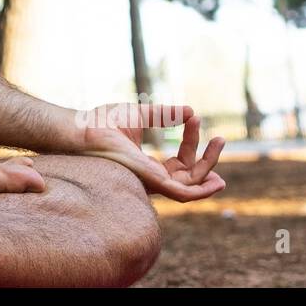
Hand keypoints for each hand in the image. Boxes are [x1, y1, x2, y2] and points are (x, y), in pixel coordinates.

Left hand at [73, 103, 225, 201]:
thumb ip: (166, 115)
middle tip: (220, 139)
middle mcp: (151, 177)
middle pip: (189, 176)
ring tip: (219, 144)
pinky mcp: (151, 182)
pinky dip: (201, 190)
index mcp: (148, 165)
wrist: (85, 128)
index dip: (191, 140)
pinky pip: (182, 194)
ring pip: (190, 185)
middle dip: (208, 160)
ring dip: (209, 168)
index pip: (180, 159)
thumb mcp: (142, 115)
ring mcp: (151, 182)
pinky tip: (216, 179)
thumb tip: (191, 111)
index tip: (194, 117)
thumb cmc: (104, 122)